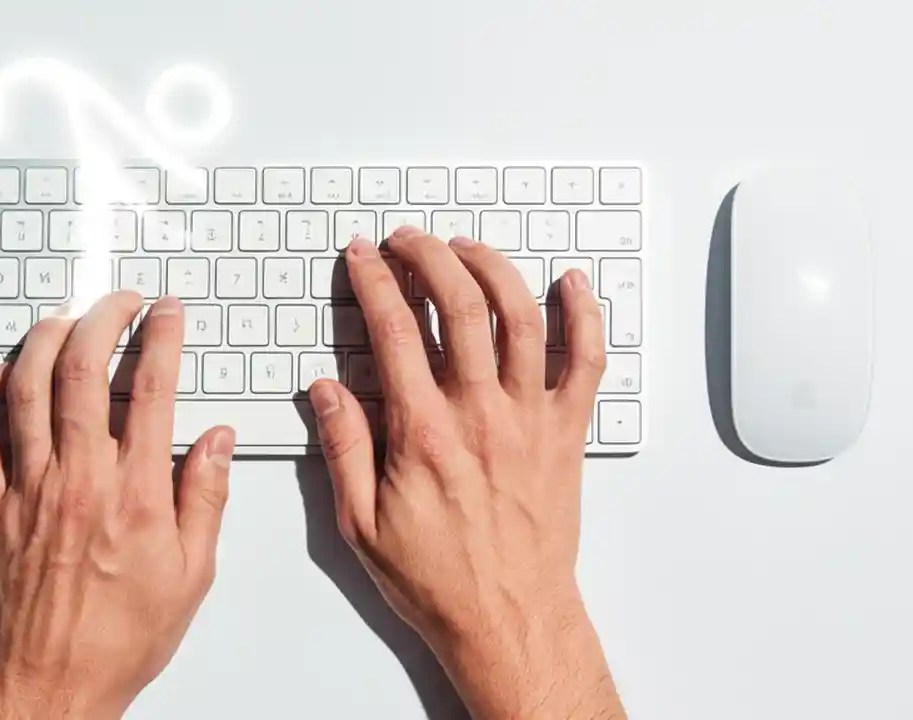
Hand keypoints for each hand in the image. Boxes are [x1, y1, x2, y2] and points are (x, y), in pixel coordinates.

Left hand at [0, 293, 234, 719]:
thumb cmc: (121, 638)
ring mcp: (27, 489)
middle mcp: (78, 479)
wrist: (52, 685)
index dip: (163, 337)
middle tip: (120, 301)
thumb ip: (206, 498)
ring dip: (46, 340)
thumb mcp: (192, 574)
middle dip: (104, 316)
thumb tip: (217, 441)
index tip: (168, 312)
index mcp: (135, 494)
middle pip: (84, 369)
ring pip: (27, 389)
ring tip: (66, 319)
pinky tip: (2, 375)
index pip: (151, 389)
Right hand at [308, 229, 624, 718]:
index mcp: (423, 432)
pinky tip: (573, 283)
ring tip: (465, 247)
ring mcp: (530, 419)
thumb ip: (343, 449)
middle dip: (428, 257)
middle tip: (408, 240)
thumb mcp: (360, 525)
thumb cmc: (437, 579)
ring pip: (520, 318)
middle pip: (459, 306)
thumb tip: (325, 391)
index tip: (362, 255)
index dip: (375, 281)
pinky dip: (585, 316)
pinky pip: (586, 362)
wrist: (508, 618)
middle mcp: (480, 413)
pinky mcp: (565, 433)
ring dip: (491, 269)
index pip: (396, 331)